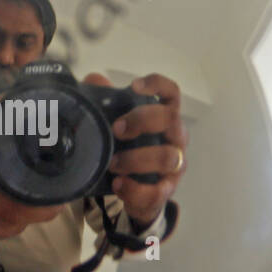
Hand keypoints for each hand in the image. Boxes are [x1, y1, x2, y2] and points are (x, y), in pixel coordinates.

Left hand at [83, 72, 187, 227]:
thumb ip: (106, 101)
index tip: (134, 85)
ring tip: (113, 163)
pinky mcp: (167, 190)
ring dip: (137, 159)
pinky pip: (157, 192)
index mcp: (165, 118)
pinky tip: (118, 184)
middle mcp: (176, 138)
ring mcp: (175, 165)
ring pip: (167, 157)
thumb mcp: (116, 125)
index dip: (157, 85)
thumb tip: (95, 80)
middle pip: (171, 119)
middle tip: (117, 129)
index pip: (171, 93)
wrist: (134, 191)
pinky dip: (136, 189)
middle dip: (142, 121)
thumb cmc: (129, 150)